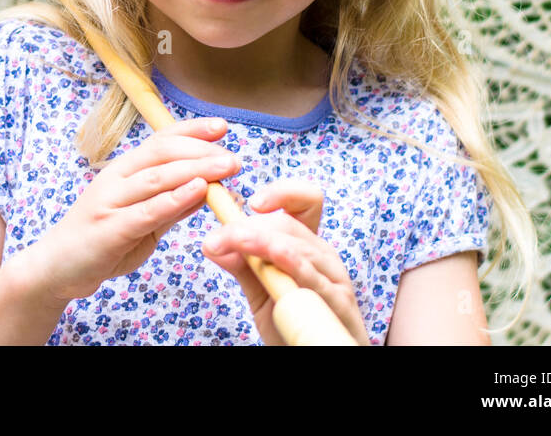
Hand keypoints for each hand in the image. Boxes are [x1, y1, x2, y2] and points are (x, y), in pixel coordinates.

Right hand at [27, 117, 240, 302]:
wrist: (55, 269)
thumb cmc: (100, 242)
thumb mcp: (141, 221)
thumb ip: (170, 205)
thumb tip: (206, 188)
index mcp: (122, 171)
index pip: (160, 141)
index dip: (191, 130)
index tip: (221, 127)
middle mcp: (115, 179)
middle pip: (161, 153)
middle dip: (201, 150)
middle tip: (232, 157)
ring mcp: (110, 202)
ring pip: (157, 178)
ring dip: (195, 169)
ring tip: (225, 167)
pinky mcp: (109, 229)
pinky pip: (146, 210)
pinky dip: (174, 198)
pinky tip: (197, 191)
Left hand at [201, 179, 369, 345]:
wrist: (316, 356)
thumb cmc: (293, 323)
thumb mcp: (261, 290)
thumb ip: (242, 265)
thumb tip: (211, 243)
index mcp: (307, 245)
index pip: (305, 203)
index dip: (283, 193)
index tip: (252, 202)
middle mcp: (324, 256)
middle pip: (288, 225)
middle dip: (248, 227)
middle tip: (217, 238)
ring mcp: (334, 278)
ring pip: (298, 247)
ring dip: (261, 241)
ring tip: (235, 240)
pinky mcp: (339, 304)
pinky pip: (315, 279)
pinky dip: (294, 264)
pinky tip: (276, 257)